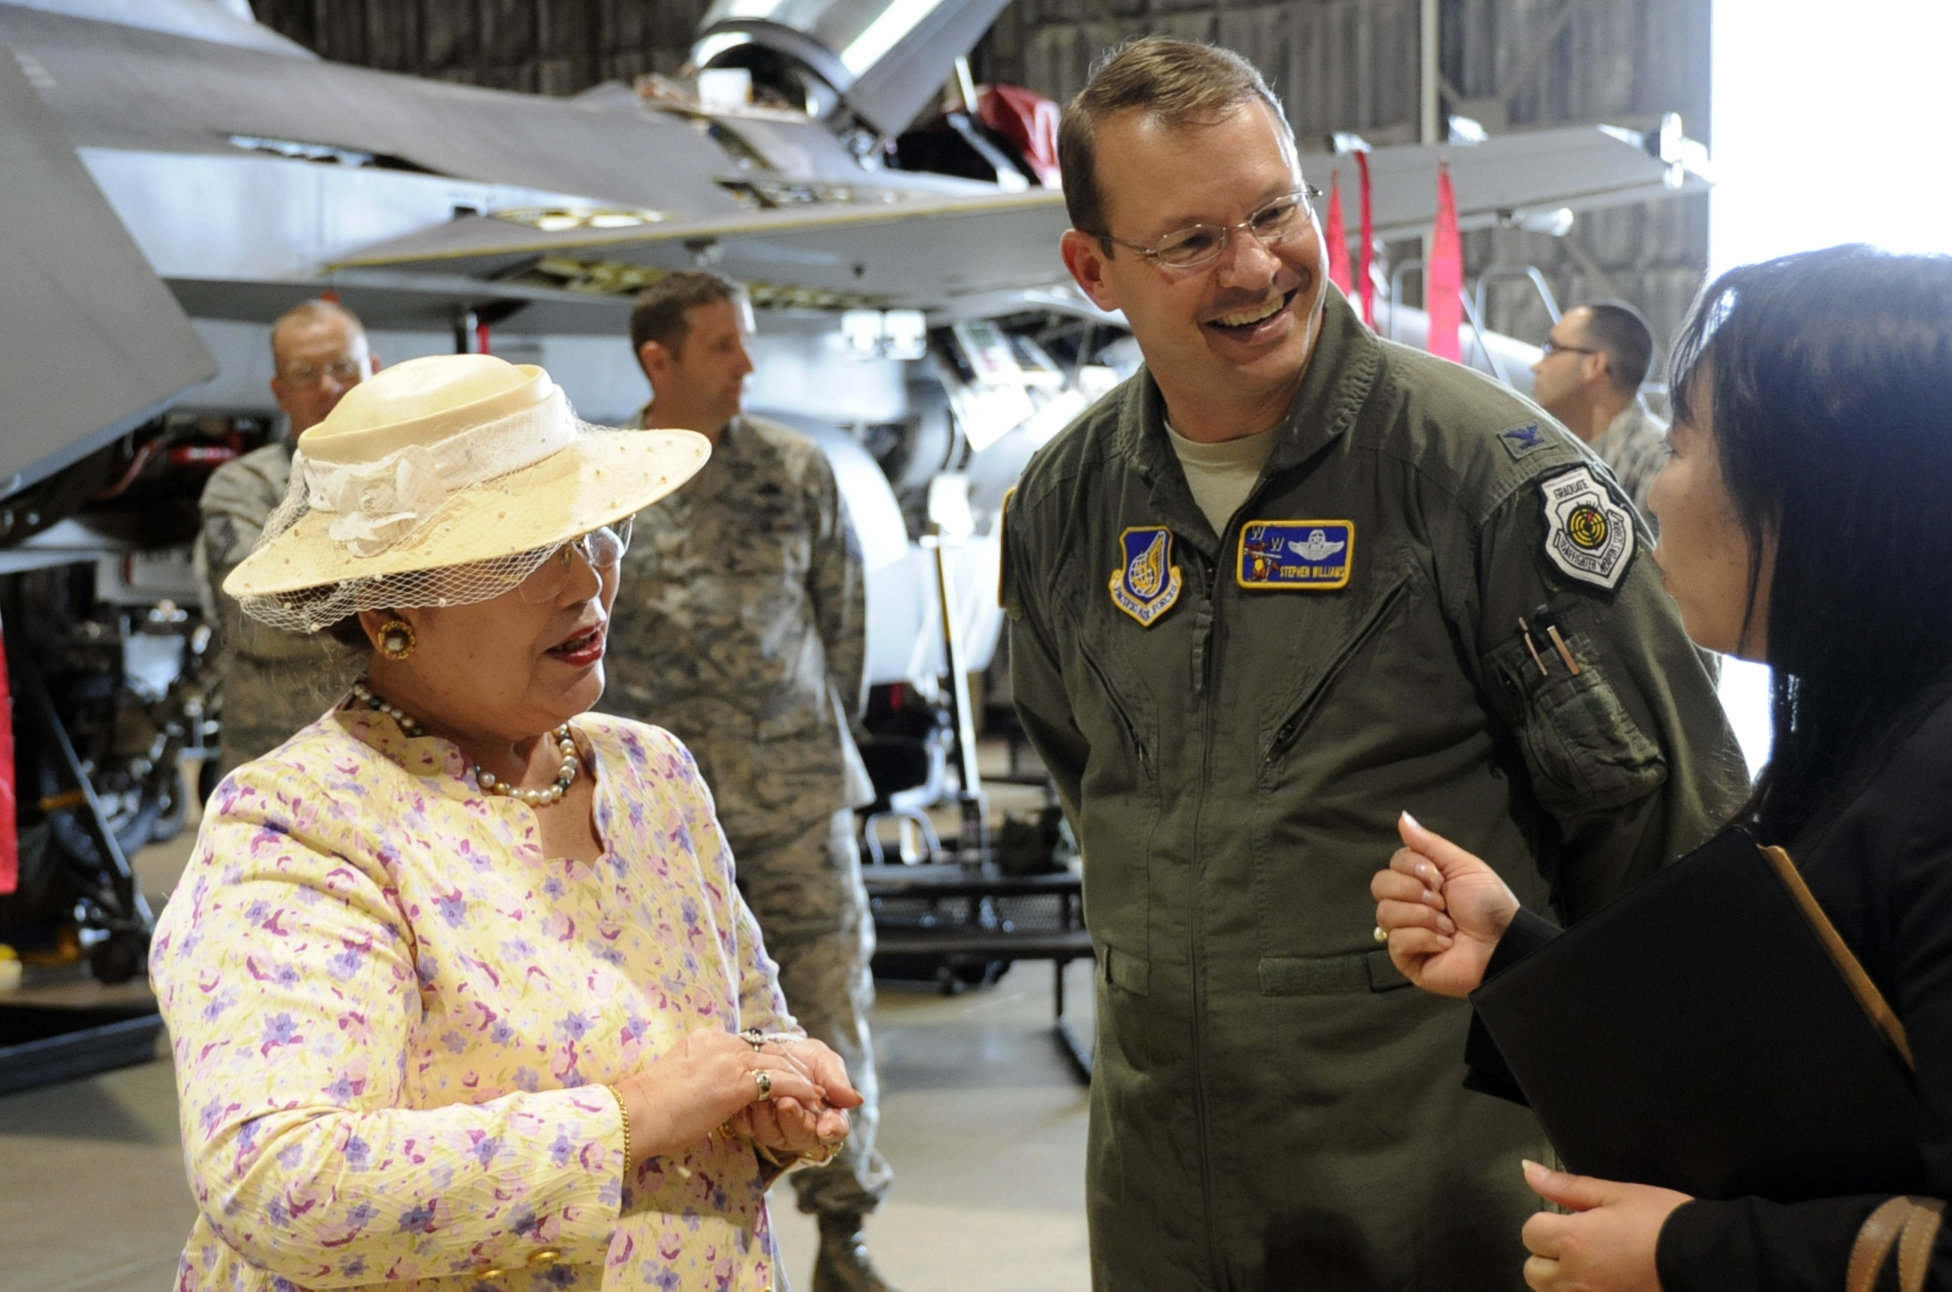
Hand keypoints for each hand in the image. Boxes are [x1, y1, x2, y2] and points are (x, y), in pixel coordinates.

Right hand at [613, 1029, 835, 1167]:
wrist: (637, 1115)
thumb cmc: (652, 1110)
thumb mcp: (680, 1080)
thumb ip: (702, 1075)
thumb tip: (711, 1089)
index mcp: (706, 1039)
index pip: (751, 1045)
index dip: (775, 1059)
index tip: (790, 1071)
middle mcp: (721, 1041)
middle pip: (771, 1049)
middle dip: (796, 1065)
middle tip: (817, 1079)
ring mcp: (729, 1059)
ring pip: (780, 1062)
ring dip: (804, 1078)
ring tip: (822, 1092)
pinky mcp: (737, 1082)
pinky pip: (781, 1082)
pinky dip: (801, 1090)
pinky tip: (814, 1098)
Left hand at [721, 1037, 858, 1160]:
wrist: (771, 1051)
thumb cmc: (804, 1059)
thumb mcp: (824, 1062)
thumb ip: (837, 1080)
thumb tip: (856, 1100)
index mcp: (827, 1116)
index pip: (834, 1129)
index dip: (831, 1129)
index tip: (826, 1126)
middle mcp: (803, 1129)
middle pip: (801, 1136)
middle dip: (794, 1120)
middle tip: (787, 1102)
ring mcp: (777, 1131)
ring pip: (773, 1135)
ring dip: (767, 1116)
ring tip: (763, 1097)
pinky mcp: (752, 1128)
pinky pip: (748, 1128)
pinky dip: (747, 1115)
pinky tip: (747, 1100)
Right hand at [1369, 811, 1520, 996]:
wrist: (1503, 943)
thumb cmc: (1488, 905)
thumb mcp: (1462, 865)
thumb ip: (1428, 843)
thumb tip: (1402, 816)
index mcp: (1419, 882)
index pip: (1392, 864)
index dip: (1413, 868)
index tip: (1439, 878)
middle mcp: (1408, 904)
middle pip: (1380, 885)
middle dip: (1413, 891)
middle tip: (1442, 901)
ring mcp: (1405, 932)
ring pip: (1385, 913)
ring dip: (1423, 916)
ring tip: (1448, 925)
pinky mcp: (1406, 958)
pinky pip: (1396, 940)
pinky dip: (1424, 938)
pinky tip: (1444, 943)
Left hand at [1520, 1159, 1689, 1291]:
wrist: (1708, 1259)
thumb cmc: (1668, 1225)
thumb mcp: (1617, 1194)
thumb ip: (1567, 1186)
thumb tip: (1530, 1171)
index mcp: (1574, 1240)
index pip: (1530, 1232)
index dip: (1545, 1223)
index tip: (1566, 1221)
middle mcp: (1577, 1277)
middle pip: (1533, 1272)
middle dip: (1547, 1257)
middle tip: (1577, 1246)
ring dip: (1563, 1280)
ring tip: (1594, 1267)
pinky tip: (1606, 1282)